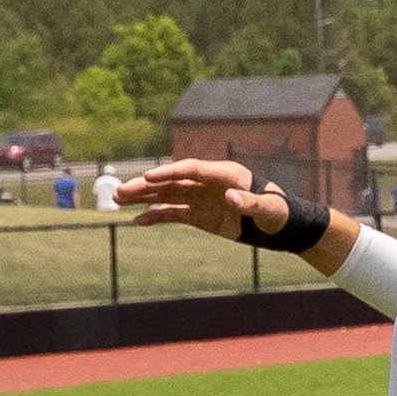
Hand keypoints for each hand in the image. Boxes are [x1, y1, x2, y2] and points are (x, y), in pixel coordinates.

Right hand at [112, 158, 284, 242]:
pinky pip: (173, 213)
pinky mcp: (198, 215)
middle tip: (120, 192)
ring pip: (166, 195)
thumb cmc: (278, 212)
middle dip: (146, 186)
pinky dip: (156, 216)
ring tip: (117, 198)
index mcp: (224, 174)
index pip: (191, 169)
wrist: (279, 226)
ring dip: (143, 197)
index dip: (170, 172)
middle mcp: (207, 183)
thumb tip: (231, 197)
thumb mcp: (268, 209)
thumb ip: (250, 203)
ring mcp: (201, 198)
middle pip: (172, 181)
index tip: (150, 177)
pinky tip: (137, 221)